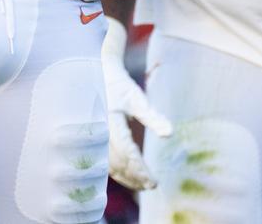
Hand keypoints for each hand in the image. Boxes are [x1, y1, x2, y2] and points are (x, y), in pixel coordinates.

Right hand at [102, 18, 170, 190]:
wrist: (97, 76)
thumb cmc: (120, 86)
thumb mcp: (138, 99)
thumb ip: (153, 117)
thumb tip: (169, 134)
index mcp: (110, 120)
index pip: (126, 151)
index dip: (140, 169)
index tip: (153, 182)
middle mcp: (99, 131)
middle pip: (117, 162)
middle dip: (134, 176)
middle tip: (152, 186)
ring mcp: (93, 137)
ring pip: (108, 165)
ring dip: (126, 177)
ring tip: (142, 185)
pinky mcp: (92, 140)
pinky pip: (103, 161)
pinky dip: (116, 172)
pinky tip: (128, 177)